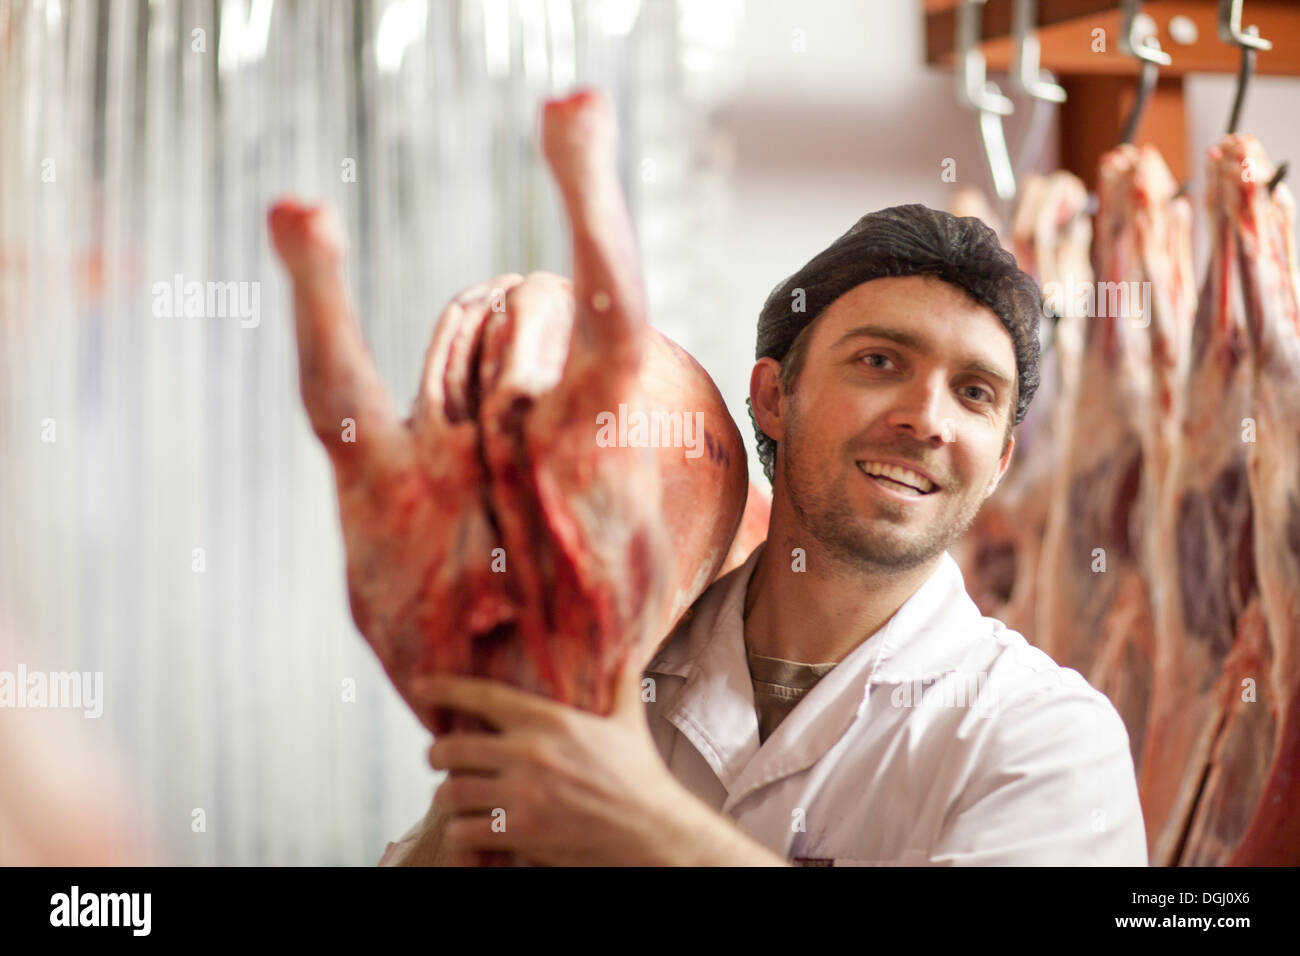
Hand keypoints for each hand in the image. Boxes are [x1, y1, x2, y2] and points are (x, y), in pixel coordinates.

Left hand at [414, 652, 693, 865]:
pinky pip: (465, 832)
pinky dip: (461, 833)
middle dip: (438, 755)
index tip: (422, 686)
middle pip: (451, 749)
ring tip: (454, 797)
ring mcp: (522, 797)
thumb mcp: (629, 723)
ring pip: (450, 793)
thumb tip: (630, 652)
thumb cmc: (641, 777)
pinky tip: (469, 831)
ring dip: (447, 797)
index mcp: (550, 720)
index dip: (446, 689)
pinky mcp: (522, 834)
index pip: (484, 697)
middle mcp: (529, 754)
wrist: (652, 832)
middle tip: (441, 760)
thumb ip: (621, 685)